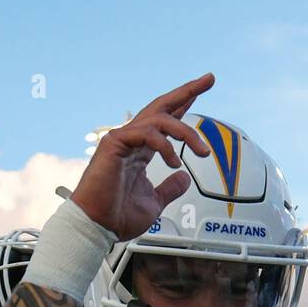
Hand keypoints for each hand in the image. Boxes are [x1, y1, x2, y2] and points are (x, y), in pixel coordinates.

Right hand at [71, 73, 213, 240]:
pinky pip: (146, 133)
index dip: (184, 106)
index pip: (165, 122)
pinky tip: (174, 161)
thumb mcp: (154, 202)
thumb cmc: (118, 217)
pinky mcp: (114, 143)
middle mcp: (133, 141)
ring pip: (160, 119)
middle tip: (209, 79)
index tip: (199, 92)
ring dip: (186, 132)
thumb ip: (170, 188)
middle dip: (187, 91)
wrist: (98, 226)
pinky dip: (164, 145)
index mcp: (141, 151)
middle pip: (162, 107)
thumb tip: (184, 178)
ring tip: (201, 150)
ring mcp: (123, 140)